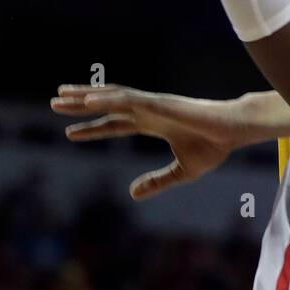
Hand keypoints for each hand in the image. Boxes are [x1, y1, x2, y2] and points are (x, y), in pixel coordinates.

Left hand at [51, 84, 252, 199]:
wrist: (234, 131)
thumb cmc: (214, 146)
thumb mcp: (182, 172)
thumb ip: (157, 181)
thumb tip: (132, 194)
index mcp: (153, 124)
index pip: (115, 124)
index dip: (92, 128)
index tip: (70, 132)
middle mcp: (148, 111)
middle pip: (107, 106)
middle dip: (80, 105)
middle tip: (54, 102)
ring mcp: (152, 105)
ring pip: (111, 97)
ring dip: (85, 96)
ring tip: (60, 96)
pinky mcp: (159, 103)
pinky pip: (128, 100)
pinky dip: (106, 99)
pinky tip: (88, 101)